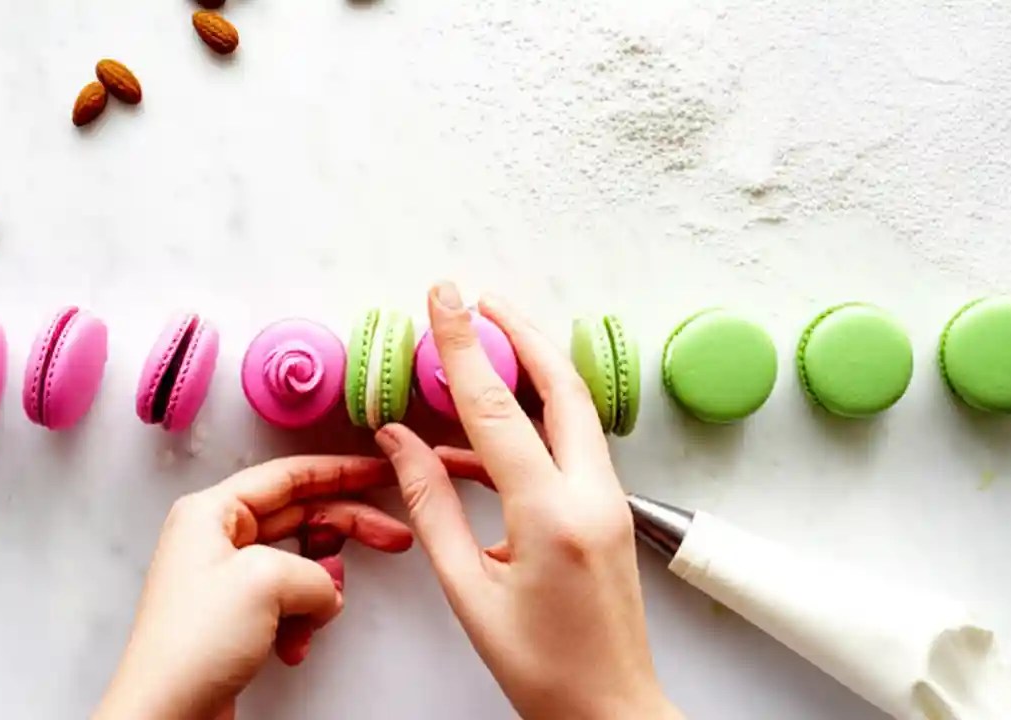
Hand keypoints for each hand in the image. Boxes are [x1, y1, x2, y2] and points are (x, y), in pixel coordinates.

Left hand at [94, 456, 412, 719]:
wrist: (166, 714)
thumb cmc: (190, 645)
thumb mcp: (266, 582)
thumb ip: (314, 570)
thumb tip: (326, 588)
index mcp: (212, 512)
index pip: (290, 475)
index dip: (342, 471)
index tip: (380, 473)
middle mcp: (216, 538)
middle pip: (301, 517)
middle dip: (347, 531)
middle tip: (391, 537)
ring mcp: (225, 578)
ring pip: (299, 565)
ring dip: (318, 592)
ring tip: (318, 611)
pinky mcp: (235, 617)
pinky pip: (287, 604)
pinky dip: (302, 622)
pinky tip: (295, 642)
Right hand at [375, 283, 681, 719]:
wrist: (610, 710)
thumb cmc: (543, 668)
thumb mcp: (467, 590)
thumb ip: (431, 508)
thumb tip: (400, 444)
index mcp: (551, 515)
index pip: (496, 407)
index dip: (463, 346)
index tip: (445, 299)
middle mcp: (591, 496)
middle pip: (560, 386)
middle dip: (521, 333)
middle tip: (480, 301)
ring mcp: (608, 501)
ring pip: (572, 412)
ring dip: (530, 373)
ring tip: (479, 354)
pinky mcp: (609, 512)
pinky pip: (569, 449)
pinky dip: (529, 428)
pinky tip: (480, 443)